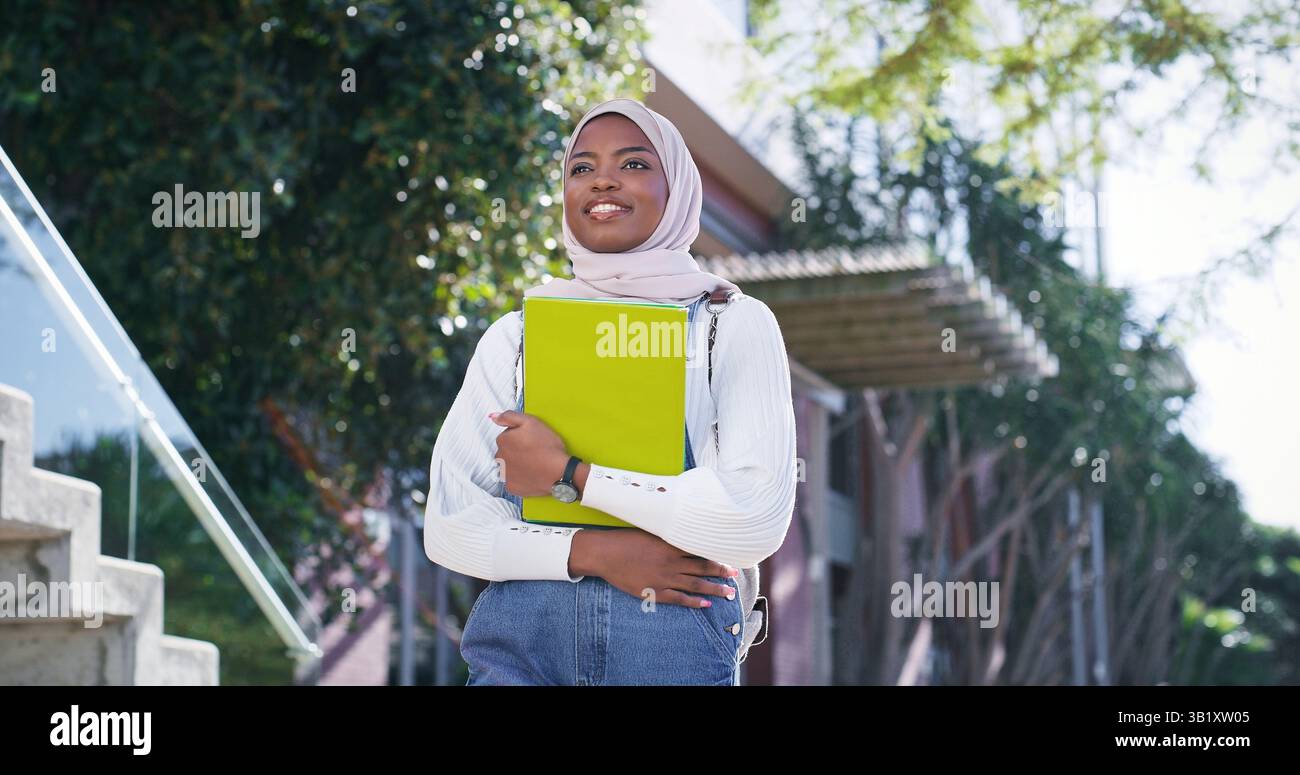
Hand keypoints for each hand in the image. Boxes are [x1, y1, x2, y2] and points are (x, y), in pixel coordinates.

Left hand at [488, 409, 570, 496]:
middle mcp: (500, 457)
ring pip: (508, 466)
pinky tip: (532, 474)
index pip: (507, 436)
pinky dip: (520, 478)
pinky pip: (513, 480)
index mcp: (503, 440)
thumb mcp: (531, 422)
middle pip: (506, 451)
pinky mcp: (511, 487)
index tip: (531, 440)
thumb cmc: (547, 447)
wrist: (559, 472)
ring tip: (533, 463)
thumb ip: (509, 416)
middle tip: (533, 451)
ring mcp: (505, 474)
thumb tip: (493, 417)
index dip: (520, 436)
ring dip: (517, 464)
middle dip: (516, 451)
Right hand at [573, 529, 737, 607]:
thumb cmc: (626, 540)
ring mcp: (664, 579)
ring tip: (728, 593)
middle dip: (721, 572)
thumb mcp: (650, 531)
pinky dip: (694, 602)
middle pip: (702, 568)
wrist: (606, 554)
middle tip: (735, 576)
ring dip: (714, 589)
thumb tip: (683, 531)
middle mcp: (671, 563)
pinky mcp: (655, 591)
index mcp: (671, 546)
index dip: (716, 556)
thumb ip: (667, 534)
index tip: (729, 558)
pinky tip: (706, 604)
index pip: (700, 552)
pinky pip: (679, 599)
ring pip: (695, 585)